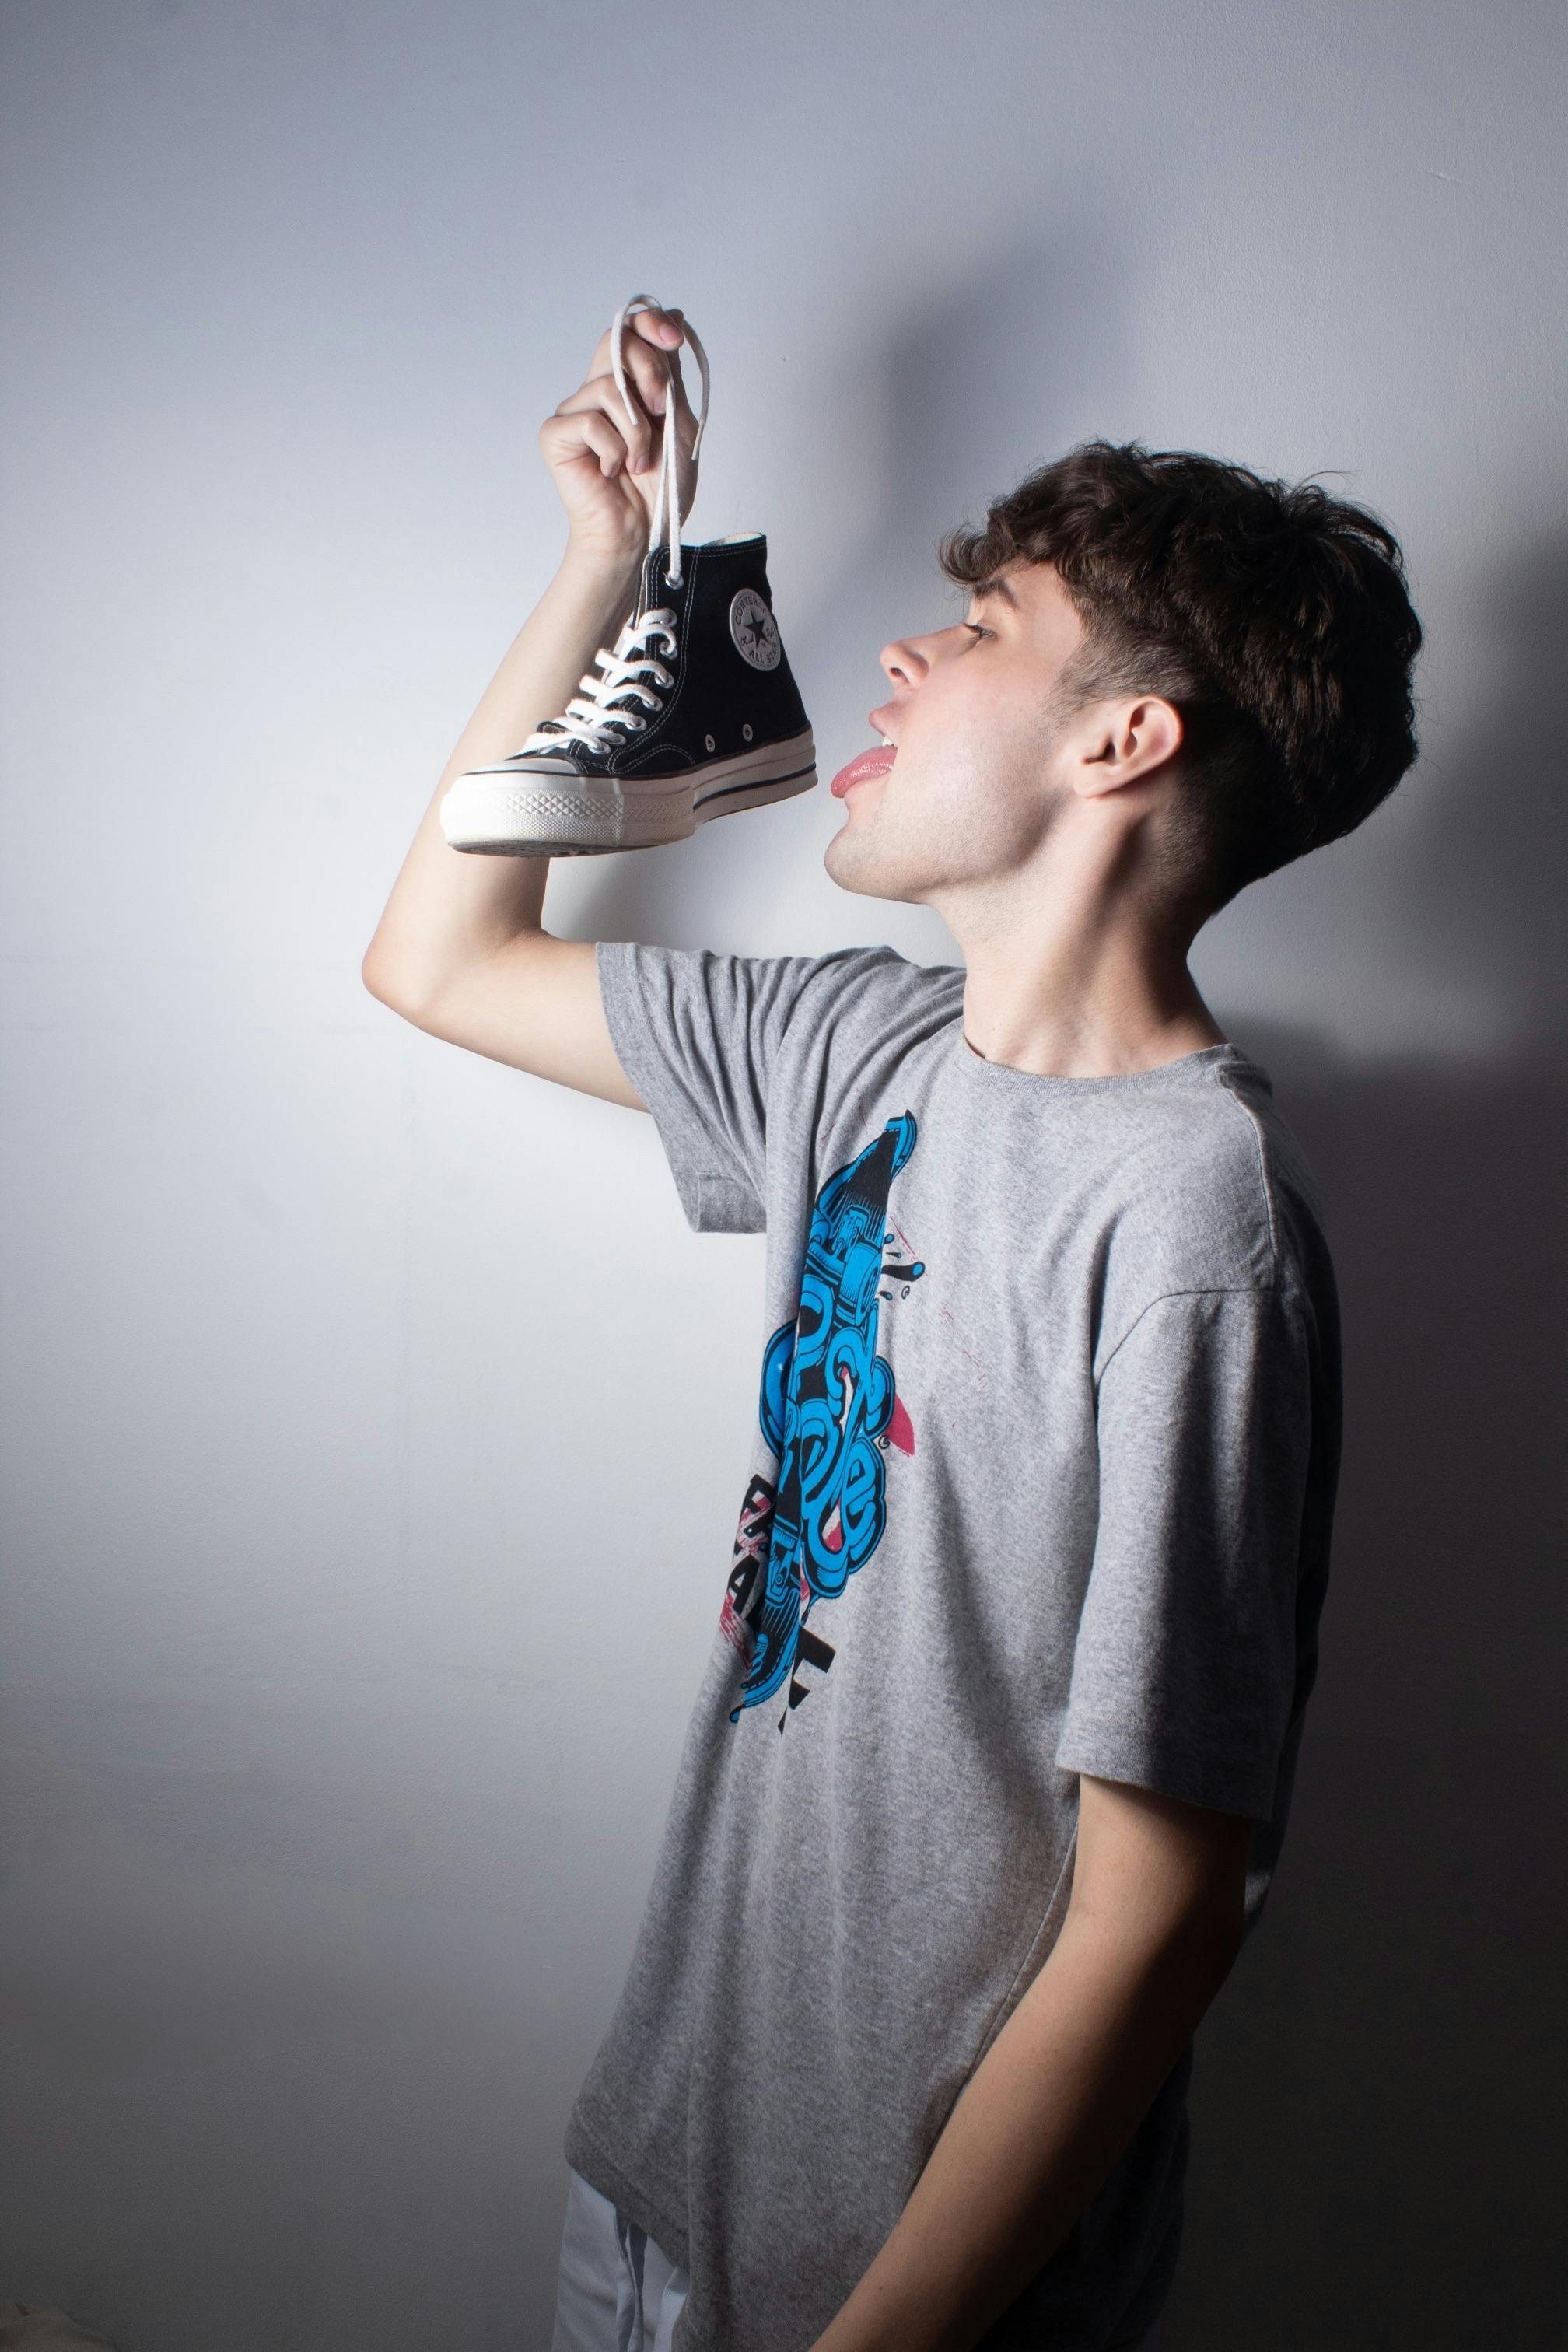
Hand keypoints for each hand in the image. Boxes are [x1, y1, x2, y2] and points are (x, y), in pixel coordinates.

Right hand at [540, 302, 700, 566]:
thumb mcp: (679, 423)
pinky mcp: (556, 434)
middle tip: (661, 412)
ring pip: (609, 388)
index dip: (650, 322)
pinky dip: (614, 450)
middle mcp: (596, 391)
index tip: (675, 338)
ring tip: (639, 462)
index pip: (629, 331)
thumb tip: (676, 316)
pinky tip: (613, 471)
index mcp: (626, 385)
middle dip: (650, 373)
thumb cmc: (660, 486)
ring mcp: (574, 411)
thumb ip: (672, 375)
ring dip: (637, 431)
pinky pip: (590, 421)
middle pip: (616, 343)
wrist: (642, 532)